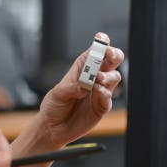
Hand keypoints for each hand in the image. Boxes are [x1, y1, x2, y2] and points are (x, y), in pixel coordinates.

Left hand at [37, 32, 124, 148]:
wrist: (52, 127)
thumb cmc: (54, 106)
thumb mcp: (58, 93)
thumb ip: (71, 88)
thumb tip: (85, 86)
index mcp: (81, 69)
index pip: (94, 53)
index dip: (100, 44)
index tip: (101, 39)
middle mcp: (93, 78)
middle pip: (111, 62)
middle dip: (113, 55)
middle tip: (109, 54)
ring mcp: (99, 92)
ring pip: (114, 78)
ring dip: (108, 76)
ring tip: (97, 79)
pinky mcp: (102, 107)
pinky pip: (108, 98)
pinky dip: (105, 94)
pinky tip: (98, 92)